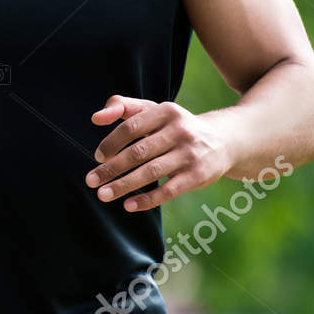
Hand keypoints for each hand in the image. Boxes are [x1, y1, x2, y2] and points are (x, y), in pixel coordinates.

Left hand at [85, 95, 232, 211]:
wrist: (223, 141)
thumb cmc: (175, 126)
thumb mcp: (154, 110)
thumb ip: (123, 107)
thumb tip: (96, 117)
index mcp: (166, 111)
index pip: (131, 127)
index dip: (111, 142)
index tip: (98, 157)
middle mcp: (180, 131)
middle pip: (138, 152)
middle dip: (111, 168)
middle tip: (90, 181)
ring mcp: (190, 154)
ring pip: (151, 172)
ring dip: (123, 185)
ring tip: (103, 195)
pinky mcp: (197, 175)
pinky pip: (168, 190)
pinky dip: (147, 199)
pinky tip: (128, 205)